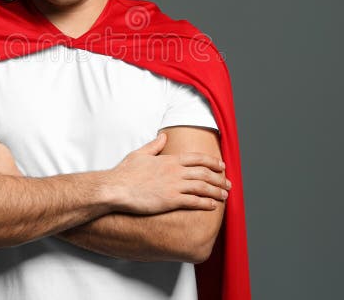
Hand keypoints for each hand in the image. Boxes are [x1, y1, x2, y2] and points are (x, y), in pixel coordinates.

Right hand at [106, 133, 230, 214]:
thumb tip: (164, 136)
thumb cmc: (125, 173)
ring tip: (225, 195)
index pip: (197, 158)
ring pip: (203, 187)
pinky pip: (194, 201)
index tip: (221, 166)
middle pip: (204, 173)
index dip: (212, 162)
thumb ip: (154, 145)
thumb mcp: (140, 154)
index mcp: (169, 160)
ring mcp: (174, 186)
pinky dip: (205, 203)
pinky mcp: (171, 200)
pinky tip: (213, 206)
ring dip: (216, 191)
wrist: (116, 188)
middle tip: (228, 183)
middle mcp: (175, 171)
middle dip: (219, 178)